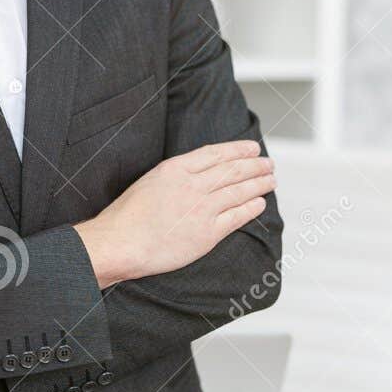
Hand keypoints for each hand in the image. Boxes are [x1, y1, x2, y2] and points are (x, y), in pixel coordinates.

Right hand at [73, 140, 274, 289]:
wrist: (120, 243)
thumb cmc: (128, 216)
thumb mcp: (150, 181)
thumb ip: (175, 175)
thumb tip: (197, 173)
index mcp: (176, 169)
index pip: (216, 153)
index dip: (238, 150)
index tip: (252, 148)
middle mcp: (192, 186)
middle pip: (233, 170)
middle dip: (255, 165)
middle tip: (268, 164)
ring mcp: (202, 209)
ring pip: (239, 191)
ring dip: (259, 184)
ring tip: (270, 180)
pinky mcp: (207, 233)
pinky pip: (236, 217)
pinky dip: (251, 208)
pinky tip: (260, 203)